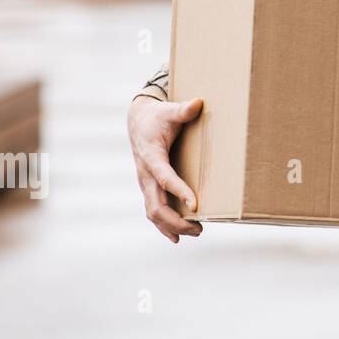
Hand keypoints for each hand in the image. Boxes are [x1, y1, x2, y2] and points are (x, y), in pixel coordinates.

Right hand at [127, 96, 203, 242]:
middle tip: (200, 228)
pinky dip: (164, 225)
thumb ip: (183, 110)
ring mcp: (145, 183)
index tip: (196, 205)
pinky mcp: (148, 187)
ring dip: (172, 226)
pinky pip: (153, 210)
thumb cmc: (157, 117)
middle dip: (176, 220)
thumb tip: (198, 103)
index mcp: (151, 156)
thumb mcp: (169, 111)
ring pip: (153, 212)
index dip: (179, 191)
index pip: (165, 178)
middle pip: (156, 204)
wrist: (138, 121)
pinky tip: (177, 236)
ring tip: (196, 232)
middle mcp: (145, 174)